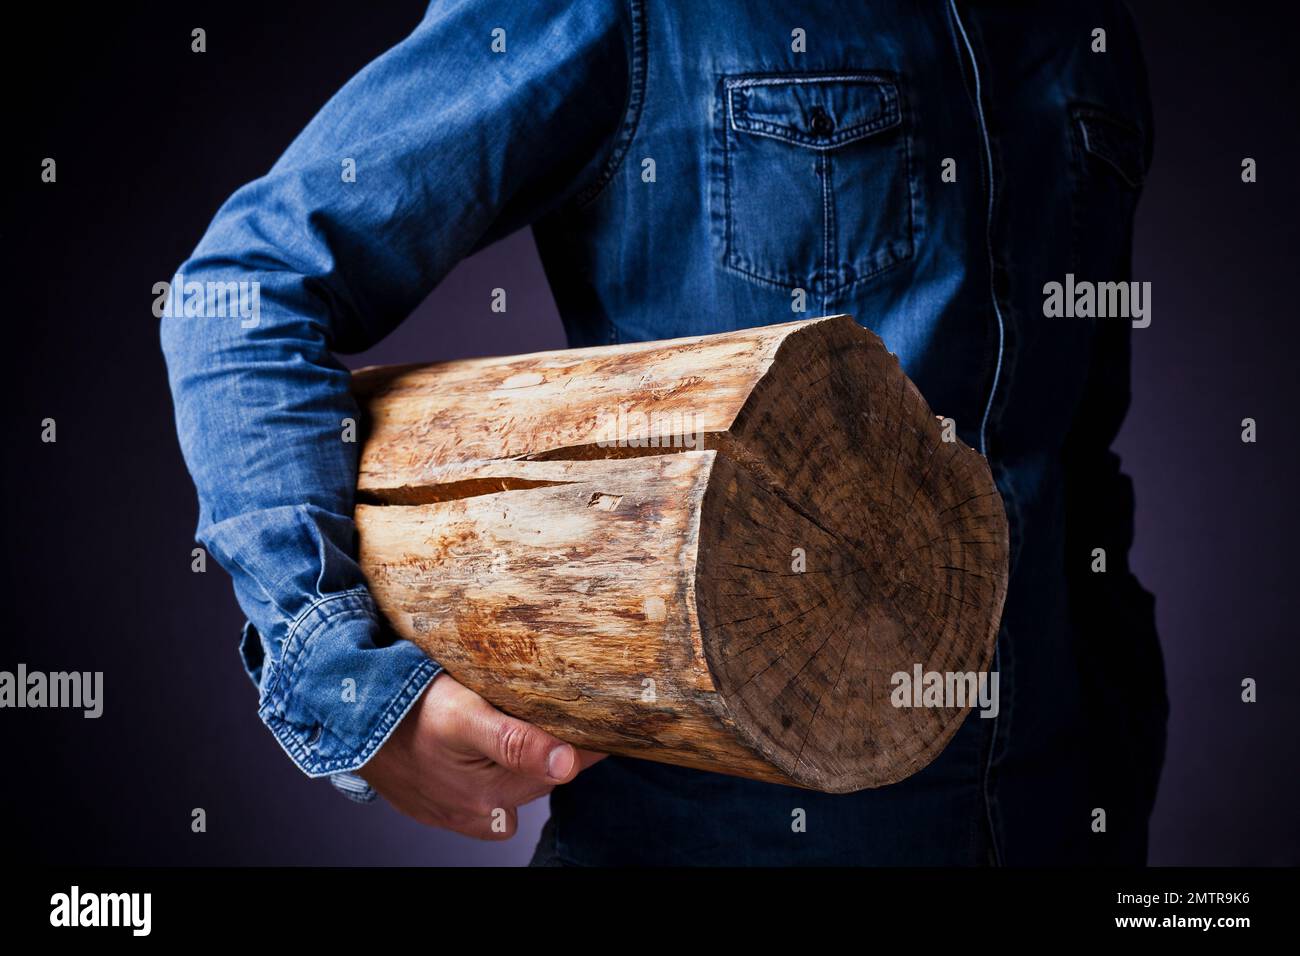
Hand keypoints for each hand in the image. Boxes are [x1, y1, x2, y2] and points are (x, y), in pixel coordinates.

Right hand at [358, 672, 605, 838]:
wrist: (344, 717)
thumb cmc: (404, 711)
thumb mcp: (464, 718)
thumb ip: (516, 741)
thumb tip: (566, 765)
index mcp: (494, 793)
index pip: (568, 764)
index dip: (587, 734)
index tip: (605, 706)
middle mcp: (481, 811)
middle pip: (543, 772)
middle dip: (559, 740)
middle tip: (570, 699)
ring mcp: (460, 811)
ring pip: (516, 779)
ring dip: (526, 751)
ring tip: (525, 713)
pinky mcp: (440, 804)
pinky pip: (486, 787)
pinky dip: (494, 763)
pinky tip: (485, 737)